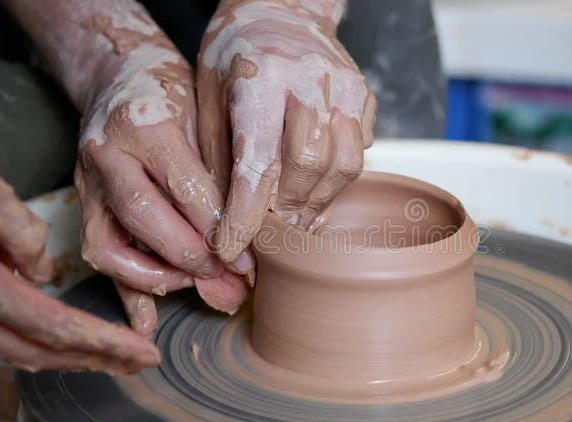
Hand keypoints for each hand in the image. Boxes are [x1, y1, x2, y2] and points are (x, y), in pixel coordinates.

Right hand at [0, 145, 157, 372]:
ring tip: (111, 353)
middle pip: (38, 351)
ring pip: (16, 347)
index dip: (103, 346)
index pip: (55, 328)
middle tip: (137, 364)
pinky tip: (65, 330)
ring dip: (68, 354)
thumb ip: (22, 235)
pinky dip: (39, 337)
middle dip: (94, 361)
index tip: (141, 354)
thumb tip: (43, 273)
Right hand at [74, 16, 250, 328]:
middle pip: (143, 217)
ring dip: (153, 278)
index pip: (186, 188)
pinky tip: (147, 322)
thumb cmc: (176, 95)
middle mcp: (108, 154)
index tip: (248, 262)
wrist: (119, 74)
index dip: (220, 231)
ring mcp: (87, 181)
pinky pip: (97, 254)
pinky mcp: (81, 203)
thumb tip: (246, 248)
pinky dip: (123, 291)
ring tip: (194, 287)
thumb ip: (221, 177)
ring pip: (108, 244)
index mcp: (147, 124)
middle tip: (226, 280)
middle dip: (189, 257)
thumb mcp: (205, 119)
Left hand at [197, 0, 376, 261]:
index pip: (258, 161)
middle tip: (267, 235)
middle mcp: (310, 79)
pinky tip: (312, 188)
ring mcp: (345, 86)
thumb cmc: (234, 53)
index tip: (232, 247)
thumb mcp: (208, 99)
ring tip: (292, 219)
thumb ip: (217, 160)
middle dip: (286, 211)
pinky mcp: (364, 96)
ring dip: (315, 203)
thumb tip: (222, 223)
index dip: (246, 214)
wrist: (280, 9)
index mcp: (261, 76)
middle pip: (308, 168)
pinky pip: (358, 153)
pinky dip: (335, 181)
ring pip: (342, 167)